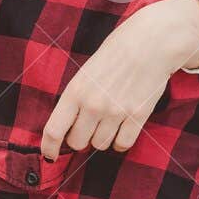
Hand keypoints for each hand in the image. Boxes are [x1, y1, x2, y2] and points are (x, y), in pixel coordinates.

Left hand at [40, 0, 198, 159]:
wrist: (150, 42)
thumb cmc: (115, 55)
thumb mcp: (85, 73)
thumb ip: (75, 99)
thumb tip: (66, 128)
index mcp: (75, 91)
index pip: (54, 130)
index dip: (48, 148)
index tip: (49, 156)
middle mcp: (93, 105)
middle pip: (77, 143)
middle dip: (81, 139)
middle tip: (88, 126)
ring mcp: (116, 112)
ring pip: (100, 145)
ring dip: (102, 139)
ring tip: (108, 121)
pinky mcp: (137, 116)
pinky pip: (123, 144)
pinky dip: (120, 141)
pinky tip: (122, 128)